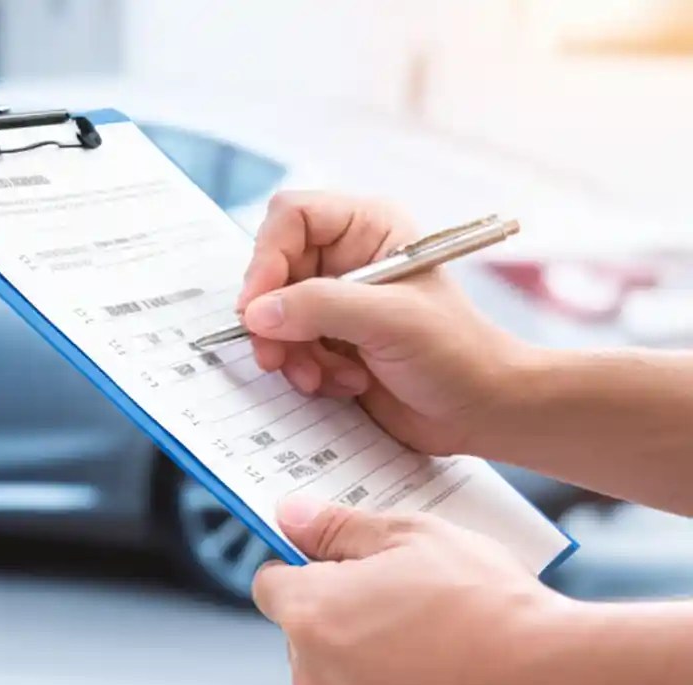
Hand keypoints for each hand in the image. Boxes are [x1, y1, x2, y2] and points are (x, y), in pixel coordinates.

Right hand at [238, 192, 529, 455]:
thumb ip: (320, 308)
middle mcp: (347, 257)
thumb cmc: (458, 354)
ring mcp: (337, 301)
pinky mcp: (331, 340)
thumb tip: (256, 312)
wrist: (483, 411)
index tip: (256, 307)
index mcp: (368, 227)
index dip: (267, 258)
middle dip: (274, 319)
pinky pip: (288, 347)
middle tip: (276, 356)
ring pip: (274, 314)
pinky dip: (304, 370)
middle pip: (273, 270)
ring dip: (291, 352)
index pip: (291, 218)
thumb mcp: (390, 321)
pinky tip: (342, 383)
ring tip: (323, 376)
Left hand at [253, 496, 571, 684]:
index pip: (270, 581)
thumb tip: (293, 516)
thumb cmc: (482, 606)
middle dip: (338, 601)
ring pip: (338, 663)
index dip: (300, 559)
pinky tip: (439, 660)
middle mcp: (315, 672)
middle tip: (398, 582)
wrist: (547, 683)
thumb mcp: (408, 536)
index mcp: (309, 614)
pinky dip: (393, 677)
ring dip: (367, 642)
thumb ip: (339, 526)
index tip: (332, 549)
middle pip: (304, 625)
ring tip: (430, 622)